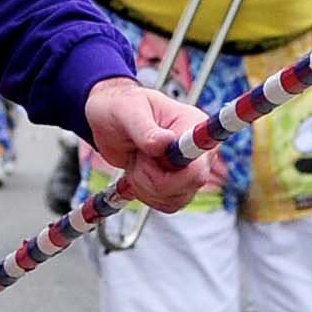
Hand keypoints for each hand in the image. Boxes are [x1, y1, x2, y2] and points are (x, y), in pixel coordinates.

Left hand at [79, 76, 223, 210]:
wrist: (110, 121)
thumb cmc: (121, 107)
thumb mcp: (128, 111)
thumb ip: (145, 129)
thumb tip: (164, 143)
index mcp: (194, 126)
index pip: (202, 157)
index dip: (185, 168)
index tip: (161, 160)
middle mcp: (199, 151)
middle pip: (190, 183)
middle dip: (154, 176)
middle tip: (138, 157)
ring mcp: (190, 171)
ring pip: (176, 198)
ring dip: (147, 186)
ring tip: (137, 161)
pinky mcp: (177, 186)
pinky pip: (167, 204)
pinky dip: (147, 194)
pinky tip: (138, 173)